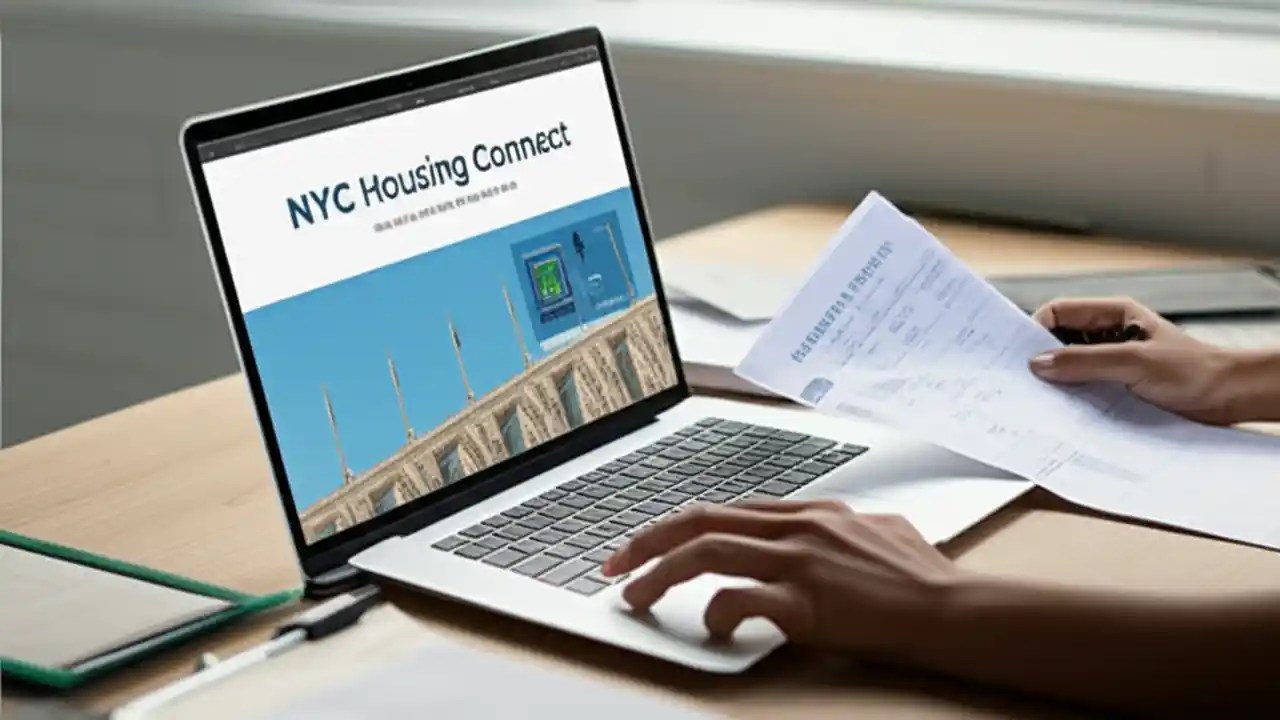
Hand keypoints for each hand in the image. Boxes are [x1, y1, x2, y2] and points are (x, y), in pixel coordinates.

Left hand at [602, 499, 965, 654]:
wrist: (954, 609)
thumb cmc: (920, 576)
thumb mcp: (874, 530)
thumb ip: (835, 525)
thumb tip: (820, 527)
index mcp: (808, 511)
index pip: (723, 509)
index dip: (674, 526)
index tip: (644, 545)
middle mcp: (797, 527)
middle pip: (700, 520)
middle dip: (646, 541)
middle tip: (612, 565)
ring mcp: (800, 561)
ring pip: (707, 552)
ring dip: (659, 573)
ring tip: (633, 596)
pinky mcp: (808, 602)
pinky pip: (742, 600)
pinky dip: (714, 613)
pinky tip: (709, 628)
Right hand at [1028, 296, 1243, 423]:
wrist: (1230, 398)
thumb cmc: (1196, 371)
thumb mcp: (1135, 363)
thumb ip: (1086, 362)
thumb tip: (1039, 363)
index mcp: (1113, 314)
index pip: (1057, 313)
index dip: (1035, 331)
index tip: (1021, 356)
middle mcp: (1109, 335)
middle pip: (1058, 340)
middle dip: (1042, 359)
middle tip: (1025, 381)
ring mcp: (1111, 361)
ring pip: (1069, 367)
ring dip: (1059, 383)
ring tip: (1047, 400)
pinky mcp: (1116, 387)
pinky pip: (1083, 389)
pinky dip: (1072, 399)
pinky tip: (1069, 412)